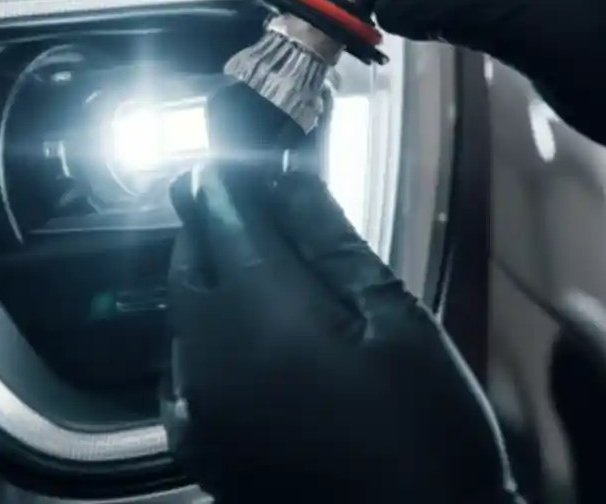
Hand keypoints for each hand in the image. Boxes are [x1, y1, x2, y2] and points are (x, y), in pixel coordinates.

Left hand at [161, 165, 519, 502]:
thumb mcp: (396, 321)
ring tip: (258, 269)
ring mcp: (197, 408)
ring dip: (207, 281)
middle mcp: (209, 355)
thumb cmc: (426, 426)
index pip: (224, 215)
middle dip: (213, 225)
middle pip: (189, 262)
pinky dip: (199, 344)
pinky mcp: (200, 450)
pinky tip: (237, 343)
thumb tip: (289, 177)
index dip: (230, 178)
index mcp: (261, 312)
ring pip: (181, 317)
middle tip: (252, 206)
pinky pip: (179, 377)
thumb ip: (331, 242)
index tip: (243, 156)